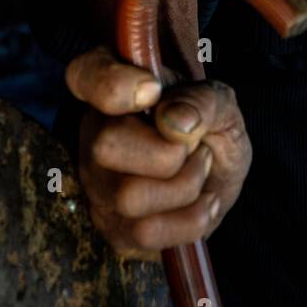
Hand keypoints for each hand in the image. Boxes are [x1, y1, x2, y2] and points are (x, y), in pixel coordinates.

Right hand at [65, 45, 251, 258]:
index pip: (85, 75)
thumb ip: (203, 102)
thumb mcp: (221, 104)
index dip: (112, 85)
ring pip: (128, 196)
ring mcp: (98, 183)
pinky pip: (146, 232)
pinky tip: (203, 202)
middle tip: (195, 146)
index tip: (153, 91)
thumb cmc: (209, 127)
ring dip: (185, 186)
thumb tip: (174, 122)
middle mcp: (94, 132)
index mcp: (114, 85)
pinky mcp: (113, 226)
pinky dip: (190, 219)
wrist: (219, 175)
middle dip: (168, 152)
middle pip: (106, 145)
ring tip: (199, 170)